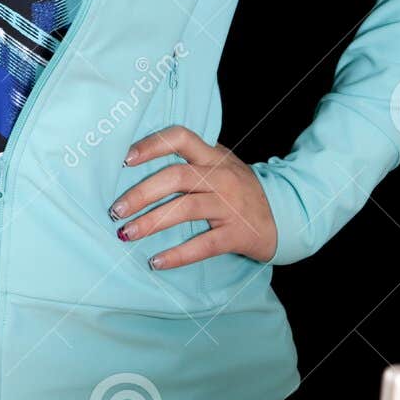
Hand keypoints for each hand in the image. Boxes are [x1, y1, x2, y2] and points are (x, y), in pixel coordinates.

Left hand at [109, 126, 276, 268]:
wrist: (284, 217)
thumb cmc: (240, 190)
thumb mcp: (221, 166)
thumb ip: (191, 161)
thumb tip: (138, 162)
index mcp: (213, 156)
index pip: (181, 138)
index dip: (152, 145)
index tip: (125, 159)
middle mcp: (221, 177)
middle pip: (177, 177)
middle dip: (141, 192)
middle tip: (116, 209)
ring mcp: (230, 205)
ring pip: (186, 209)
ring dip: (151, 222)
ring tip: (126, 233)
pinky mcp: (236, 234)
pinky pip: (203, 244)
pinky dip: (178, 255)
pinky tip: (156, 262)